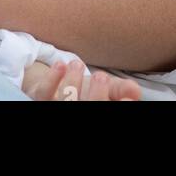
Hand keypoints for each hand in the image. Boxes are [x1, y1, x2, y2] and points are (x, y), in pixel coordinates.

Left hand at [23, 59, 142, 101]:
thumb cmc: (86, 90)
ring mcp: (57, 108)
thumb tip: (135, 90)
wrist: (55, 85)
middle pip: (88, 109)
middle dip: (97, 95)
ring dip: (73, 82)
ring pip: (65, 102)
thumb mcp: (107, 90)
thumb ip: (122, 90)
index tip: (129, 98)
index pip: (106, 112)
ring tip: (78, 63)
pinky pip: (43, 92)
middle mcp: (78, 113)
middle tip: (101, 77)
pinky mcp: (40, 98)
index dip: (120, 107)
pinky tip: (60, 65)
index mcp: (95, 112)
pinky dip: (51, 79)